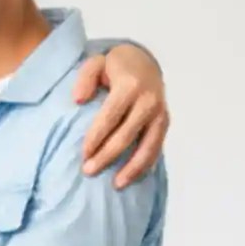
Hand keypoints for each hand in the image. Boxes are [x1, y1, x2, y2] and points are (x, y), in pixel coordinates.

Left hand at [72, 45, 169, 187]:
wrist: (144, 61)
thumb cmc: (113, 65)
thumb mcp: (95, 62)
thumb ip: (85, 78)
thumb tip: (78, 100)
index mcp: (130, 86)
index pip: (110, 117)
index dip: (96, 137)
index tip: (83, 154)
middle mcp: (149, 101)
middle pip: (126, 135)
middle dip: (107, 156)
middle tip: (89, 171)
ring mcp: (160, 113)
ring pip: (148, 146)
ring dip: (132, 168)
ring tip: (116, 185)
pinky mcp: (165, 122)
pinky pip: (157, 147)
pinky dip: (146, 164)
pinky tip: (134, 178)